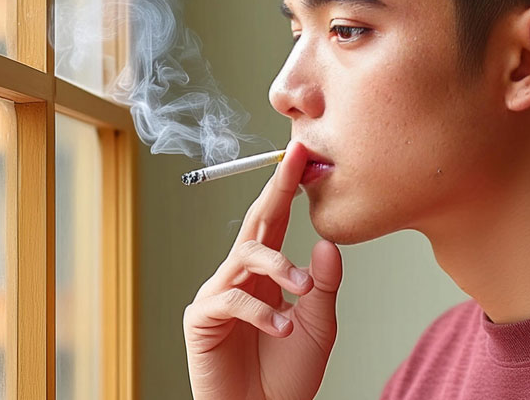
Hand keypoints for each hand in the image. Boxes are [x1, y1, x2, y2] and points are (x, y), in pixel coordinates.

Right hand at [183, 142, 343, 398]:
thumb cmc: (287, 377)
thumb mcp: (318, 328)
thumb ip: (322, 287)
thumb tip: (327, 243)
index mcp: (267, 274)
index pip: (275, 220)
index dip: (286, 186)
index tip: (303, 153)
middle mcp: (239, 276)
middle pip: (255, 222)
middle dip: (277, 189)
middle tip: (297, 161)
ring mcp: (218, 294)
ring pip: (245, 255)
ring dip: (280, 266)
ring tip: (302, 288)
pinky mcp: (202, 319)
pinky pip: (230, 298)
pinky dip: (261, 312)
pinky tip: (280, 329)